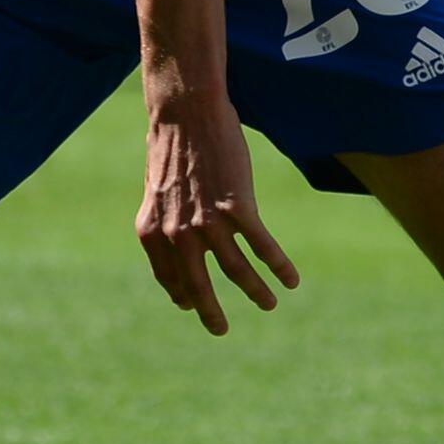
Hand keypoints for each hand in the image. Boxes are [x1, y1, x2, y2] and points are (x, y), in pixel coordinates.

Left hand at [133, 78, 299, 336]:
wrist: (187, 113)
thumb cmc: (172, 147)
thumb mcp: (157, 191)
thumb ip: (165, 221)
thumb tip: (177, 245)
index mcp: (152, 231)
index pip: (170, 279)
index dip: (183, 296)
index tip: (192, 306)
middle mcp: (177, 234)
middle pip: (200, 287)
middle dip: (212, 313)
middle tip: (221, 329)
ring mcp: (209, 223)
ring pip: (237, 272)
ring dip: (257, 292)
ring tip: (270, 304)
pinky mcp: (239, 208)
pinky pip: (263, 247)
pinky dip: (279, 266)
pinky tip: (291, 279)